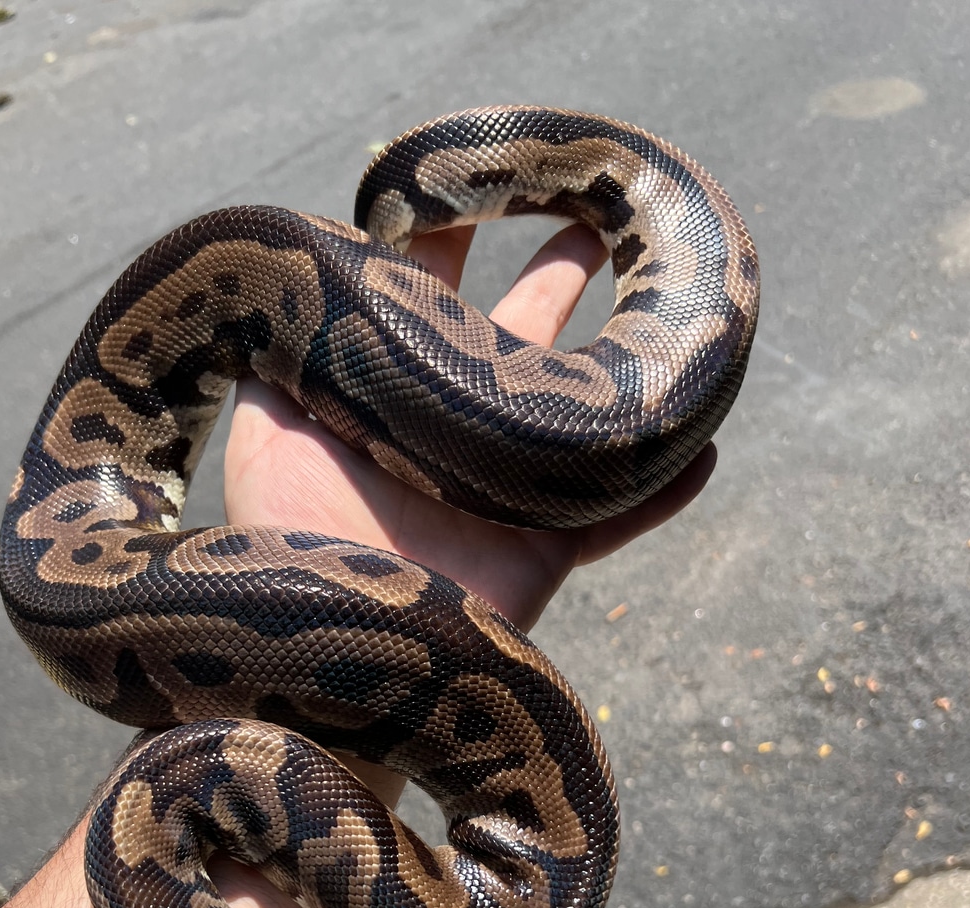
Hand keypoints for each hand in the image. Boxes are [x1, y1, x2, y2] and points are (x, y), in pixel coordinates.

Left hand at [224, 222, 716, 633]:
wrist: (322, 661)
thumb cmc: (282, 542)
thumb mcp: (264, 433)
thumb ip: (282, 363)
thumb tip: (296, 293)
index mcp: (390, 400)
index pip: (427, 297)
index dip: (447, 239)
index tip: (467, 184)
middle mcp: (453, 437)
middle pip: (521, 333)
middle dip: (557, 272)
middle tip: (592, 215)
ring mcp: (505, 491)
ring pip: (580, 407)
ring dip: (625, 355)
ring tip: (668, 295)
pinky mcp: (545, 546)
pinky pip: (619, 514)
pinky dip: (662, 488)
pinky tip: (705, 447)